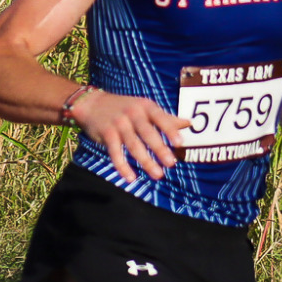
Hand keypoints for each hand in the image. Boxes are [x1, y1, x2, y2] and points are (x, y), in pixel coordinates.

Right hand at [69, 89, 190, 182]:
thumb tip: (189, 123)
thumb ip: (165, 117)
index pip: (160, 118)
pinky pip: (115, 152)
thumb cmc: (124, 107)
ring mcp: (118, 124)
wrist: (92, 104)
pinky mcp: (106, 134)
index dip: (170, 130)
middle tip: (171, 163)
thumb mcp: (144, 108)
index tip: (180, 143)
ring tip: (157, 175)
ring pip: (133, 145)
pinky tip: (131, 178)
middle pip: (147, 133)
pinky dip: (122, 166)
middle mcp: (132, 114)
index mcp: (145, 106)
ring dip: (145, 161)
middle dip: (159, 149)